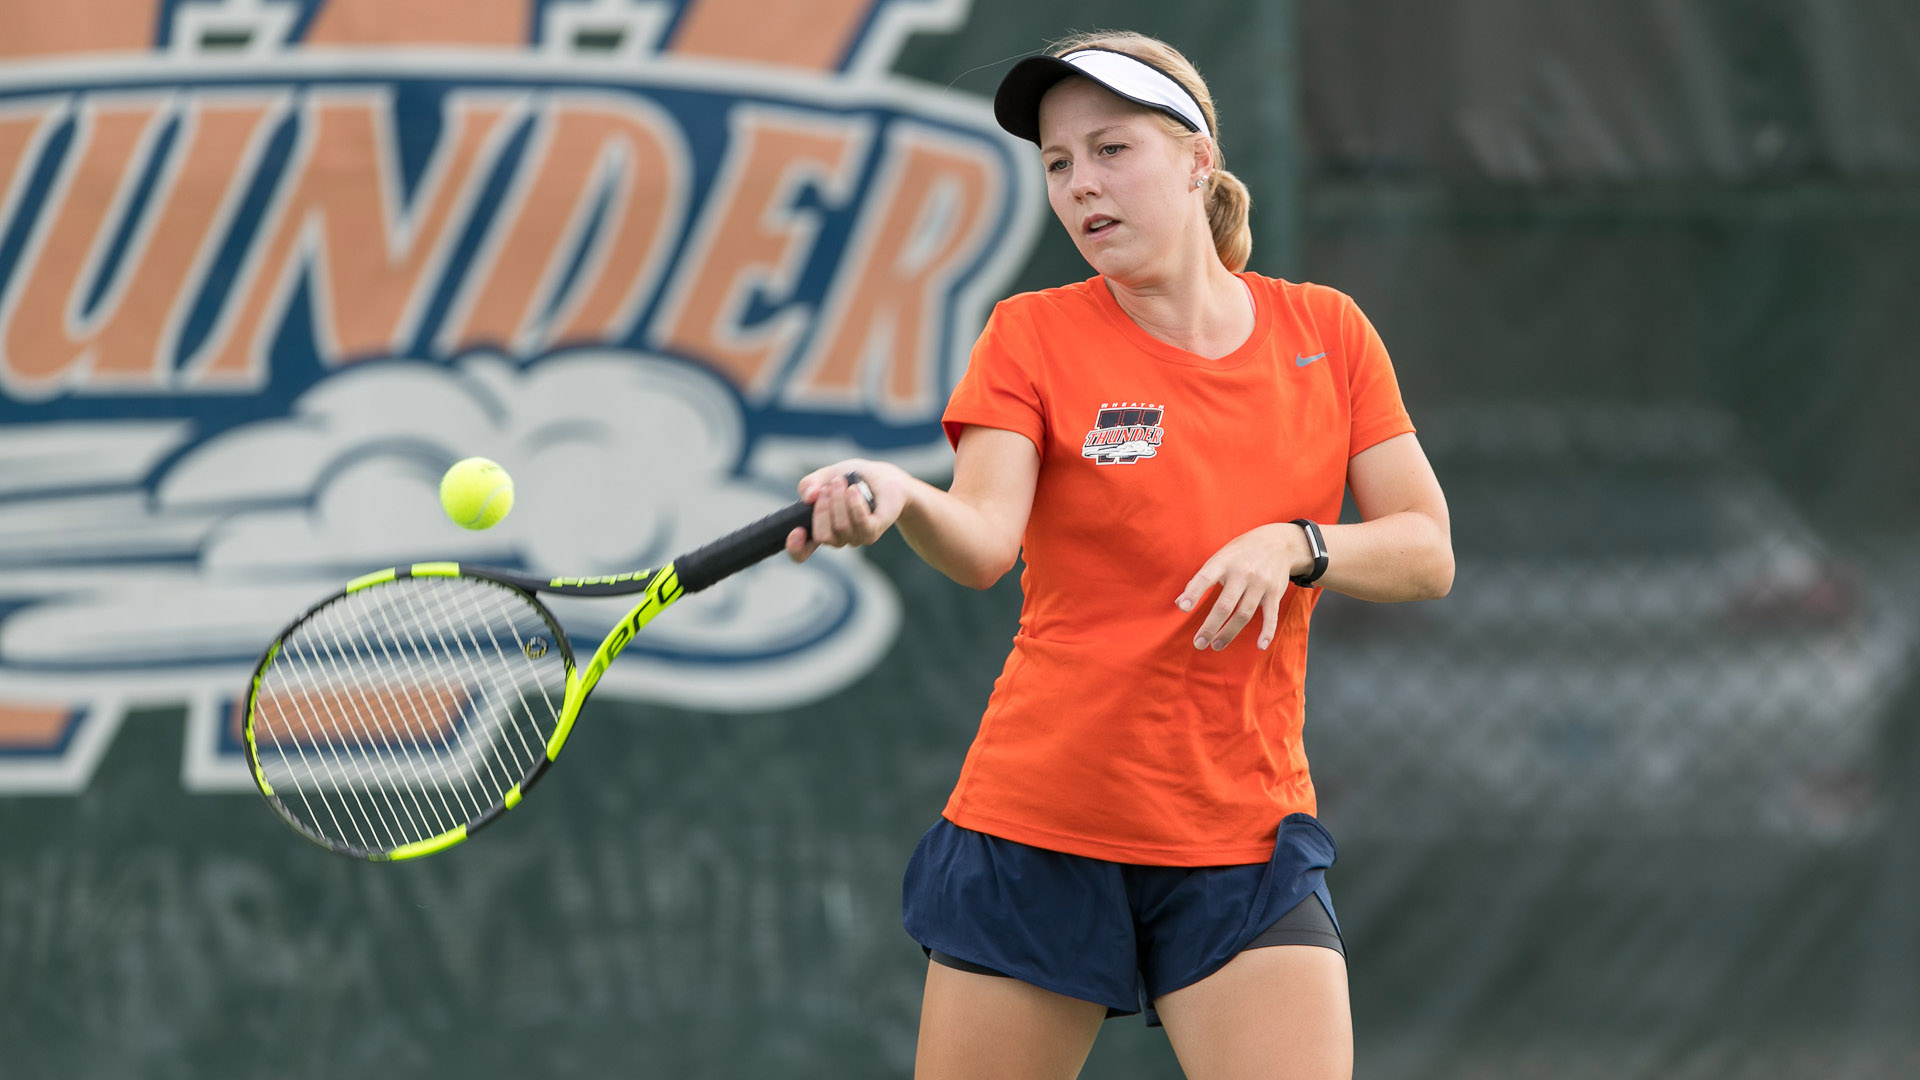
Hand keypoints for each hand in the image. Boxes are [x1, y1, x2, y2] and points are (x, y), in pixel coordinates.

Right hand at [786, 459, 910, 560]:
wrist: (883, 477)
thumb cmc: (853, 479)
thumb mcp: (826, 475)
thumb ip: (810, 484)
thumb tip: (808, 497)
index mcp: (820, 528)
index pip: (802, 552)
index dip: (795, 547)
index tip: (796, 531)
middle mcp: (837, 538)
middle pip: (822, 536)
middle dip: (822, 508)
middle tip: (829, 486)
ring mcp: (856, 537)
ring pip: (841, 527)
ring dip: (839, 501)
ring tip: (842, 481)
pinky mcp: (873, 531)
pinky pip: (862, 524)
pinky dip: (855, 505)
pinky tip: (854, 490)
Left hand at [1175, 523, 1310, 650]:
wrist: (1278, 543)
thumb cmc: (1239, 554)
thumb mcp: (1219, 559)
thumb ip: (1199, 581)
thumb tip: (1178, 603)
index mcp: (1223, 563)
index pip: (1205, 578)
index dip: (1193, 592)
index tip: (1182, 607)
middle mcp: (1242, 573)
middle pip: (1225, 605)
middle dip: (1210, 626)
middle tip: (1199, 643)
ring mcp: (1260, 583)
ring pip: (1244, 614)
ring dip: (1229, 633)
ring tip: (1216, 646)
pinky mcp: (1275, 593)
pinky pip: (1271, 616)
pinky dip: (1267, 632)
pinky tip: (1260, 646)